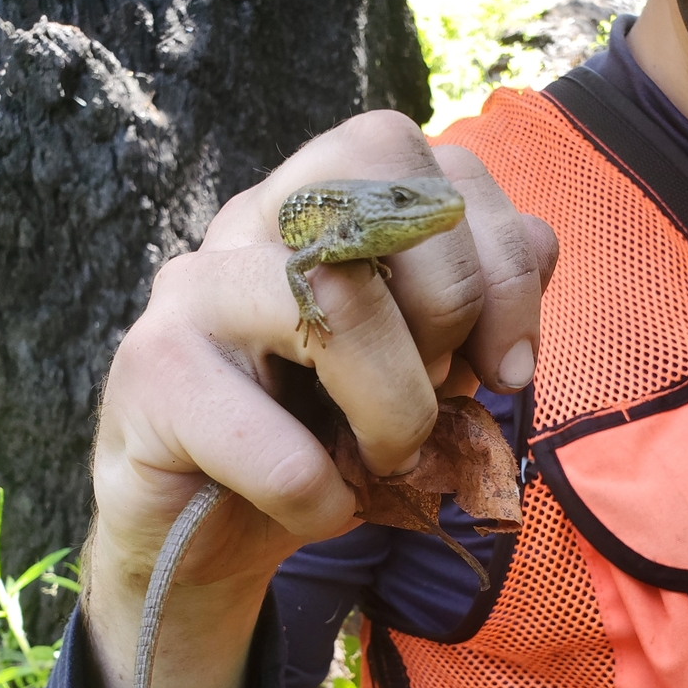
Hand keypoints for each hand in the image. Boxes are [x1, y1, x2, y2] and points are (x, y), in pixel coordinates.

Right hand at [83, 110, 557, 687]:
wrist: (200, 532)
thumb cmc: (311, 443)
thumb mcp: (412, 371)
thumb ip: (471, 303)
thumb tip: (532, 248)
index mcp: (309, 210)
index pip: (409, 155)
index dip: (495, 255)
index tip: (510, 368)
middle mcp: (245, 226)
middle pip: (378, 201)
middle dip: (450, 314)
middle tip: (437, 403)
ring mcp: (192, 294)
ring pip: (334, 306)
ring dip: (395, 413)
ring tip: (384, 463)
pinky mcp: (154, 379)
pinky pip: (274, 444)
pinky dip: (322, 497)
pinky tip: (318, 508)